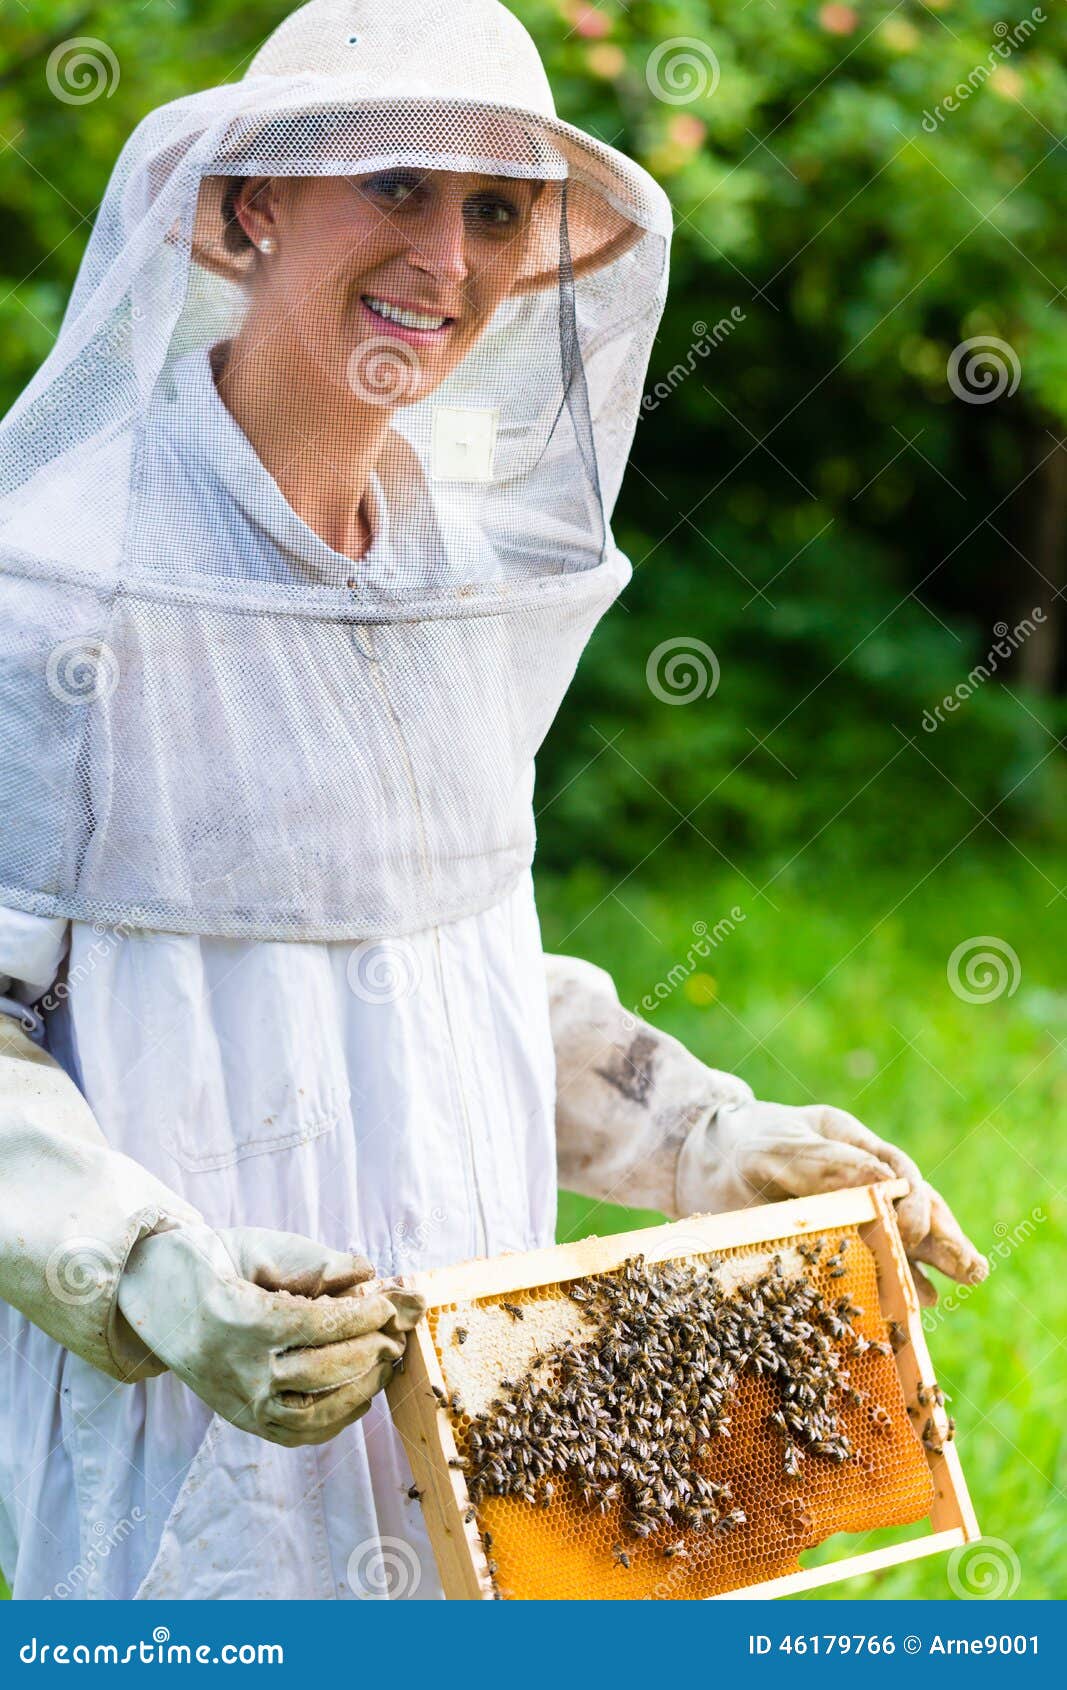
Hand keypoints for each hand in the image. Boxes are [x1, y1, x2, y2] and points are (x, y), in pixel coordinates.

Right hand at [116, 1225, 423, 1445]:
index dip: (362, 1316)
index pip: (318, 1325)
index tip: (390, 1304)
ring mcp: (239, 1402)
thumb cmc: (213, 1264)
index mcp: (240, 1321)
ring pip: (314, 1412)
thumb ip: (316, 1264)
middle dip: (369, 1350)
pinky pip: (297, 1434)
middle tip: (395, 1333)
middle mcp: (239, 1370)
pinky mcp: (242, 1420)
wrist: (155, 1296)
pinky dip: (336, 1420)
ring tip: (383, 1364)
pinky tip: (358, 1395)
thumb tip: (370, 1272)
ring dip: (360, 1389)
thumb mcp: (258, 1249)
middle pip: (323, 1370)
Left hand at [684, 1099, 986, 1305]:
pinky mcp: (829, 1242)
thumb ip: (824, 1166)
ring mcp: (846, 1209)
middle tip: (973, 1268)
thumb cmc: (732, 1147)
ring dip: (929, 1260)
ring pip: (899, 1235)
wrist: (690, 1163)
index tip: (914, 1234)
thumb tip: (890, 1186)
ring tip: (966, 1279)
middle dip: (943, 1237)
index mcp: (850, 1142)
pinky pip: (870, 1262)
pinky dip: (893, 1280)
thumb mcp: (773, 1150)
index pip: (899, 1173)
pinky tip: (917, 1303)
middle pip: (912, 1206)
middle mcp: (858, 1175)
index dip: (914, 1205)